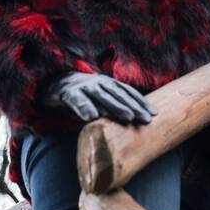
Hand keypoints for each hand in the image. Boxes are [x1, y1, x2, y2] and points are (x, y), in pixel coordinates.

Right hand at [41, 72, 157, 123]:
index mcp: (108, 84)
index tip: (154, 113)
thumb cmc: (83, 96)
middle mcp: (99, 83)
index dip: (141, 101)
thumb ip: (113, 108)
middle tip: (145, 119)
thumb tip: (131, 127)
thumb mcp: (100, 99)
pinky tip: (91, 117)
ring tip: (128, 118)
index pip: (128, 92)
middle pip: (119, 94)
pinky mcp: (68, 93)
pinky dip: (84, 107)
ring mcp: (84, 86)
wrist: (55, 84)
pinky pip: (77, 100)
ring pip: (102, 96)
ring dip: (115, 106)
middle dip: (134, 106)